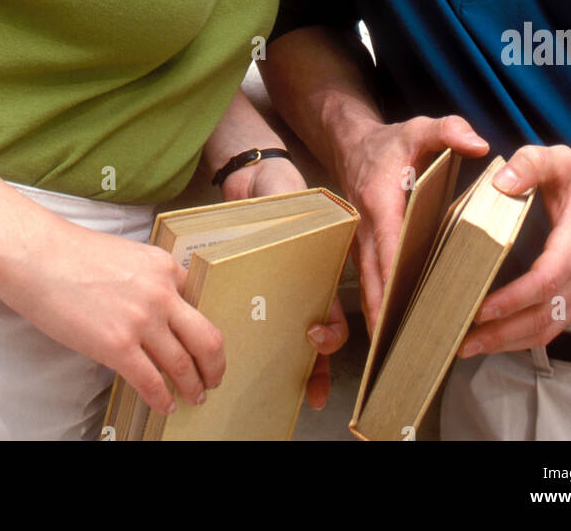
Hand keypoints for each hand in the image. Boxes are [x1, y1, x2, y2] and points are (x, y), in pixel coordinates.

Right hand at [0, 215, 224, 415]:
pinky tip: (165, 404)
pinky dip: (162, 398)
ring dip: (193, 386)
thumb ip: (149, 280)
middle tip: (214, 378)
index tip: (207, 346)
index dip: (205, 329)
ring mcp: (142, 321)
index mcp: (165, 266)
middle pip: (207, 338)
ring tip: (194, 396)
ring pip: (184, 365)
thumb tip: (158, 312)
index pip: (202, 303)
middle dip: (215, 366)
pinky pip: (151, 382)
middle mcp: (161, 293)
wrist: (37, 255)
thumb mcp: (127, 256)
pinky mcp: (117, 346)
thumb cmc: (73, 253)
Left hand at [221, 155, 349, 407]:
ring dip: (284, 367)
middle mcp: (299, 289)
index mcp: (320, 274)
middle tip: (311, 392)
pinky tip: (236, 355)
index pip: (334, 313)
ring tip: (276, 392)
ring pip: (283, 338)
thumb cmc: (281, 189)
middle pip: (313, 338)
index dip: (332, 332)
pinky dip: (245, 339)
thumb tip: (307, 224)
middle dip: (315, 369)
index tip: (316, 337)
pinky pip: (250, 320)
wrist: (249, 177)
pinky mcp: (247, 290)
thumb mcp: (299, 201)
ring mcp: (274, 293)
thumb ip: (304, 214)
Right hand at [339, 115, 488, 335]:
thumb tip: (479, 145)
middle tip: (409, 351)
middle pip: (373, 280)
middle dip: (388, 316)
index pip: (388, 246)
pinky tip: (396, 338)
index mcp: (380, 201)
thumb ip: (448, 130)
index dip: (397, 279)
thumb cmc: (390, 143)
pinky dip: (380, 312)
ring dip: (382, 321)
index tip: (410, 309)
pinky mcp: (362, 252)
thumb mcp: (419, 128)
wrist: (351, 145)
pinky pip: (369, 286)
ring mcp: (359, 244)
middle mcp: (364, 228)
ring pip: (367, 289)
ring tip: (404, 356)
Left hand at [459, 144, 570, 357]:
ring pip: (546, 329)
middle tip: (462, 340)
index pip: (546, 280)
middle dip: (502, 332)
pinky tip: (491, 339)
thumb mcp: (560, 160)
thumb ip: (530, 164)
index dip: (514, 299)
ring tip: (468, 346)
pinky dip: (520, 338)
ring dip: (508, 342)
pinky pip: (550, 328)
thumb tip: (501, 183)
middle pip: (543, 315)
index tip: (481, 309)